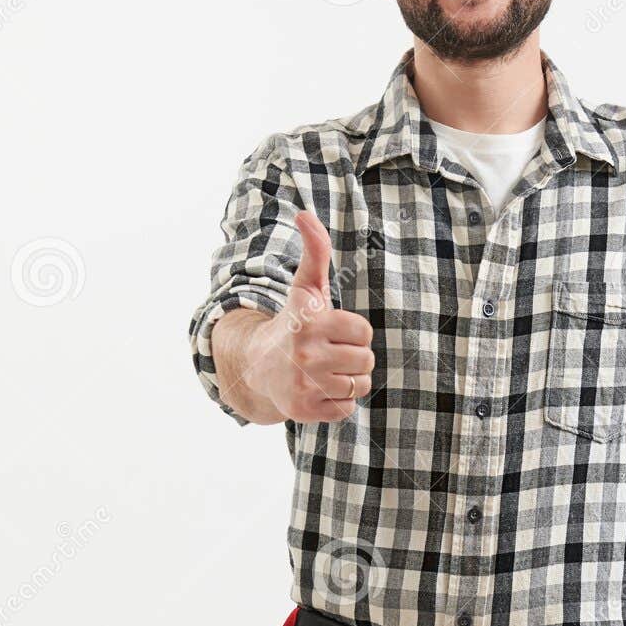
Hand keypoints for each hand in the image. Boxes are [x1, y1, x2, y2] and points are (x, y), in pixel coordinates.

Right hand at [254, 210, 374, 423]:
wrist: (259, 366)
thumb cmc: (294, 323)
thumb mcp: (306, 287)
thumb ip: (315, 252)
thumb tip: (305, 214)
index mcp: (309, 322)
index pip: (363, 331)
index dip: (353, 331)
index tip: (332, 329)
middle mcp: (305, 355)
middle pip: (366, 360)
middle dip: (353, 356)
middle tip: (328, 352)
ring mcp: (303, 385)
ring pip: (359, 385)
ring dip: (347, 379)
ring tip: (324, 370)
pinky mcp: (304, 411)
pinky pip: (346, 408)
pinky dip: (337, 400)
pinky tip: (317, 388)